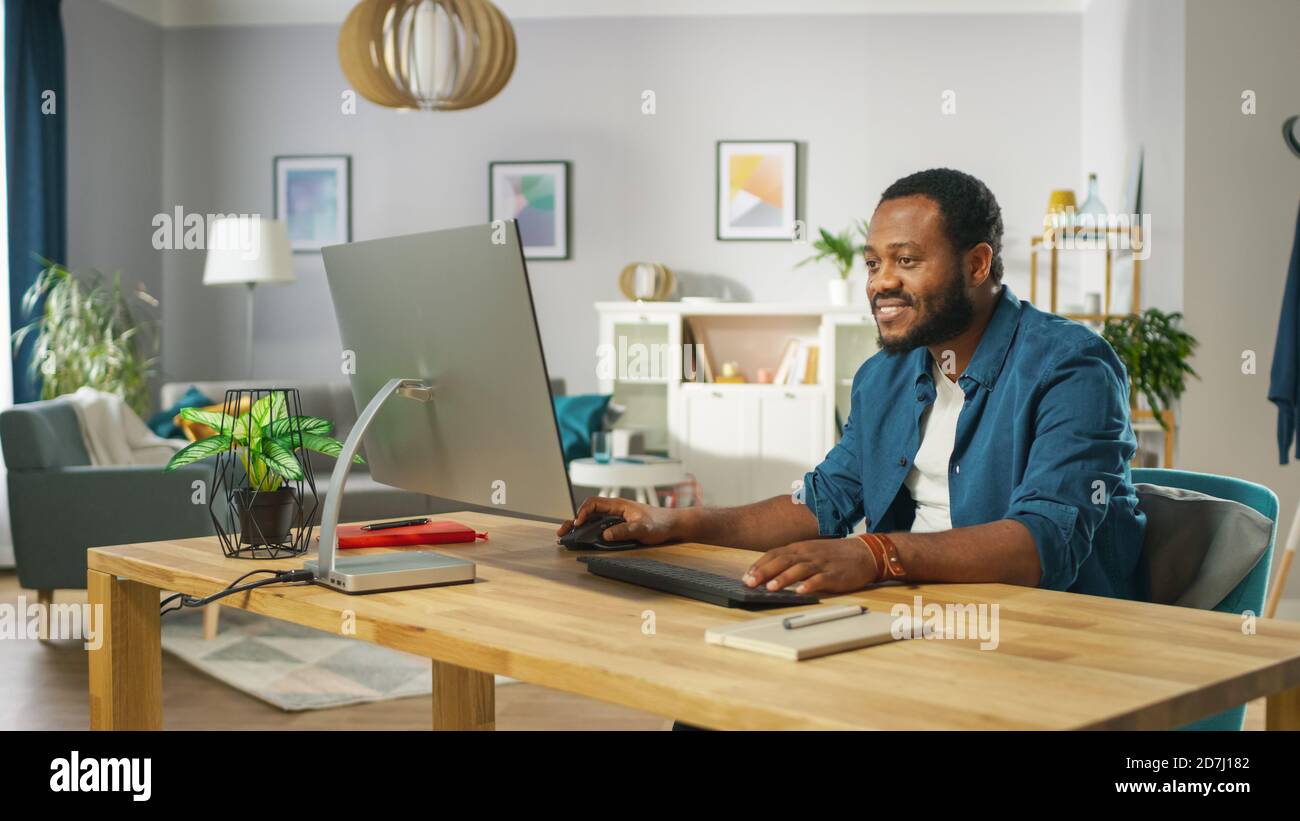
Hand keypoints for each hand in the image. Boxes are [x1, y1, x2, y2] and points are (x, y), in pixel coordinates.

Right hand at [556, 496, 681, 544]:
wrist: (673, 525)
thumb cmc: (660, 523)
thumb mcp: (642, 528)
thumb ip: (624, 531)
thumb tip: (605, 534)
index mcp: (619, 504)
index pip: (594, 503)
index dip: (583, 512)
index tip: (578, 524)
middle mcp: (615, 509)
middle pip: (589, 511)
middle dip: (574, 520)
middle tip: (563, 532)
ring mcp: (616, 517)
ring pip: (593, 519)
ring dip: (579, 526)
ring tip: (568, 535)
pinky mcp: (619, 525)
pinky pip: (600, 526)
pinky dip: (589, 531)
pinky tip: (583, 538)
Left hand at [743, 537, 879, 594]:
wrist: (864, 553)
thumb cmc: (833, 555)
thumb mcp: (809, 552)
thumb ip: (791, 560)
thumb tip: (768, 573)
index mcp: (800, 548)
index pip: (775, 554)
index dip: (759, 565)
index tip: (746, 576)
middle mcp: (808, 554)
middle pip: (783, 561)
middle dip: (765, 572)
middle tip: (750, 583)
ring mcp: (822, 563)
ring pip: (800, 569)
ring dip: (784, 578)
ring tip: (771, 587)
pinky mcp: (835, 574)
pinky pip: (821, 579)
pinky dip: (810, 585)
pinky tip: (801, 591)